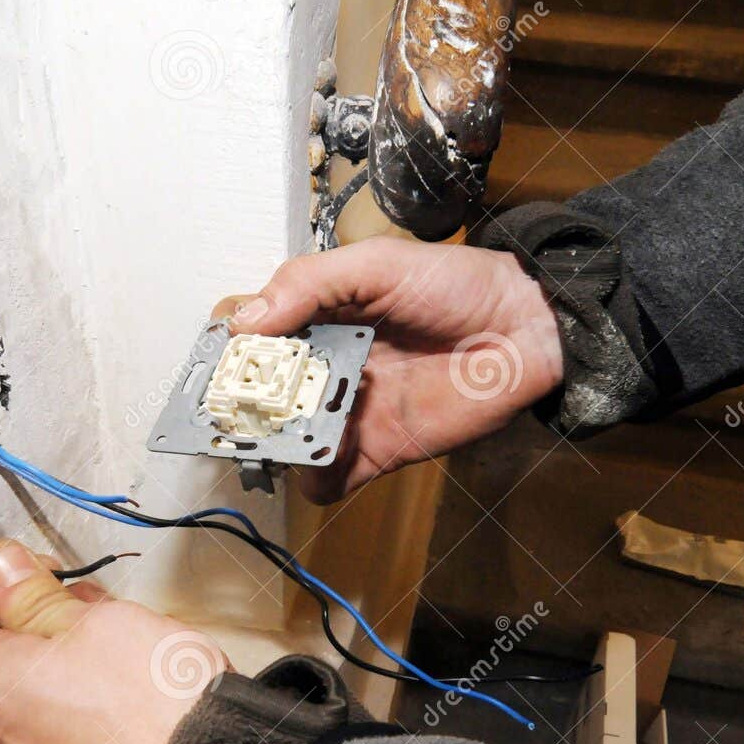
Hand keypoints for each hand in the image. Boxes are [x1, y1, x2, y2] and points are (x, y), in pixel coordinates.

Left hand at [0, 539, 228, 743]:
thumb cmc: (152, 709)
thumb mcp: (92, 621)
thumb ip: (33, 593)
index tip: (34, 575)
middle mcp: (3, 734)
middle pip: (1, 660)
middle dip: (42, 622)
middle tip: (89, 607)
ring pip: (41, 694)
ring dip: (73, 660)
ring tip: (127, 645)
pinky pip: (70, 727)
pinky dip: (93, 700)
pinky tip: (138, 686)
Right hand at [213, 237, 562, 502]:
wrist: (524, 330)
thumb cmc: (455, 286)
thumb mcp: (376, 264)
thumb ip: (309, 283)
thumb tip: (244, 322)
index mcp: (315, 317)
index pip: (251, 335)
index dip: (229, 347)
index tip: (220, 356)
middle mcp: (322, 368)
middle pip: (257, 395)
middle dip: (237, 403)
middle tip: (233, 403)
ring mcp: (345, 413)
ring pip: (285, 439)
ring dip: (270, 442)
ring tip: (273, 431)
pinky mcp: (375, 453)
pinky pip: (328, 480)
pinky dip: (313, 479)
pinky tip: (315, 459)